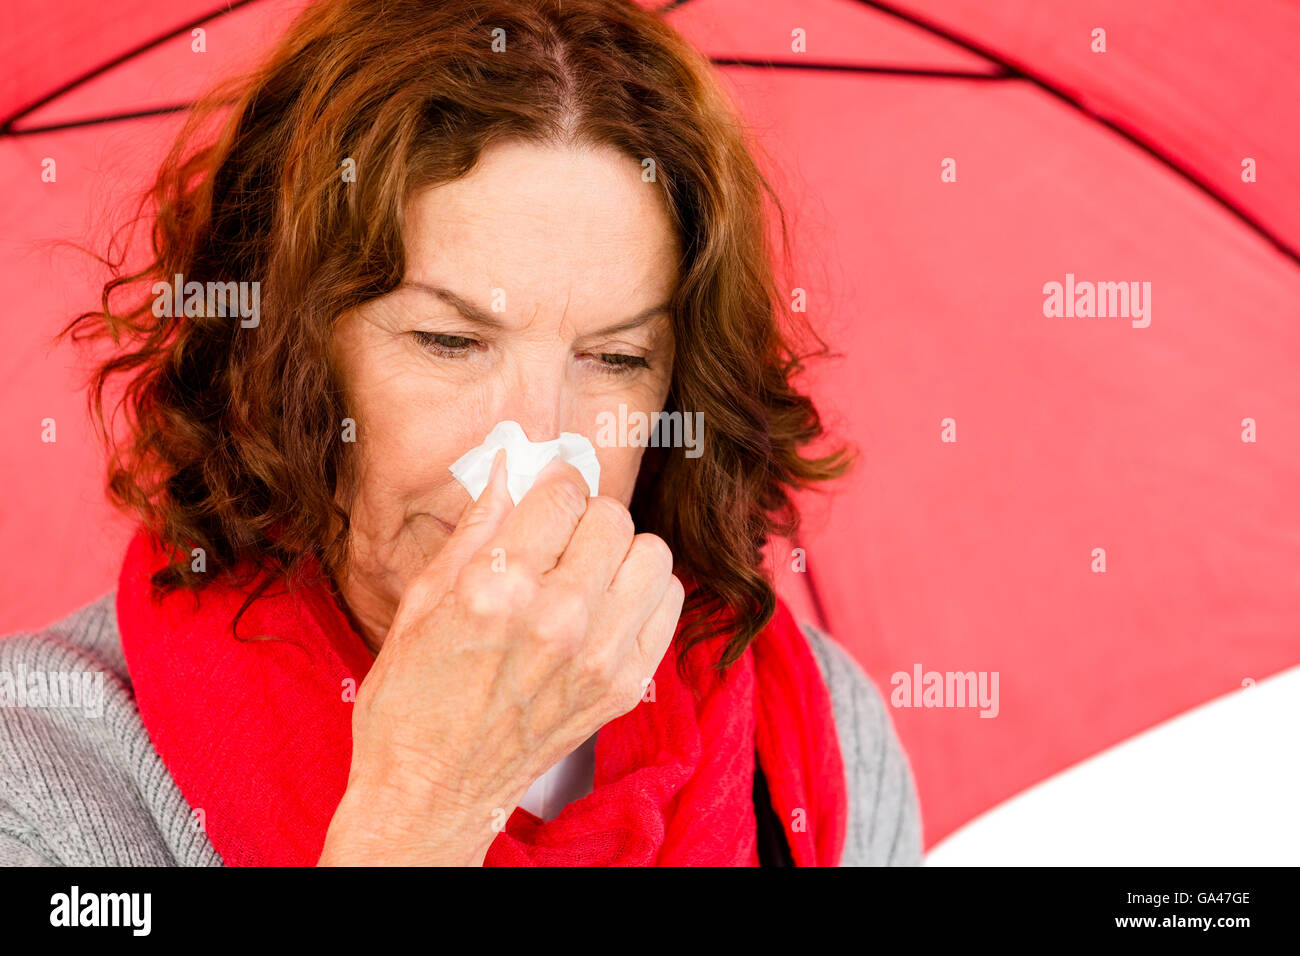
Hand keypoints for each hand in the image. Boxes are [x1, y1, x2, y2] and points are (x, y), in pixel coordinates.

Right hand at [319, 449, 683, 864]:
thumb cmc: (410, 702)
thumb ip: (474, 529)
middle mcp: (558, 618)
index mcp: (497, 588)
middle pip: (611, 517)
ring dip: (620, 554)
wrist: (431, 794)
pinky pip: (666, 605)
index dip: (550, 486)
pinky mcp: (624, 687)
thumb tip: (508, 468)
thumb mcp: (420, 603)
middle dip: (583, 518)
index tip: (542, 498)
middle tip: (558, 541)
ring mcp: (599, 657)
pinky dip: (642, 595)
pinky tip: (605, 608)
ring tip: (586, 574)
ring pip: (652, 555)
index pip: (563, 492)